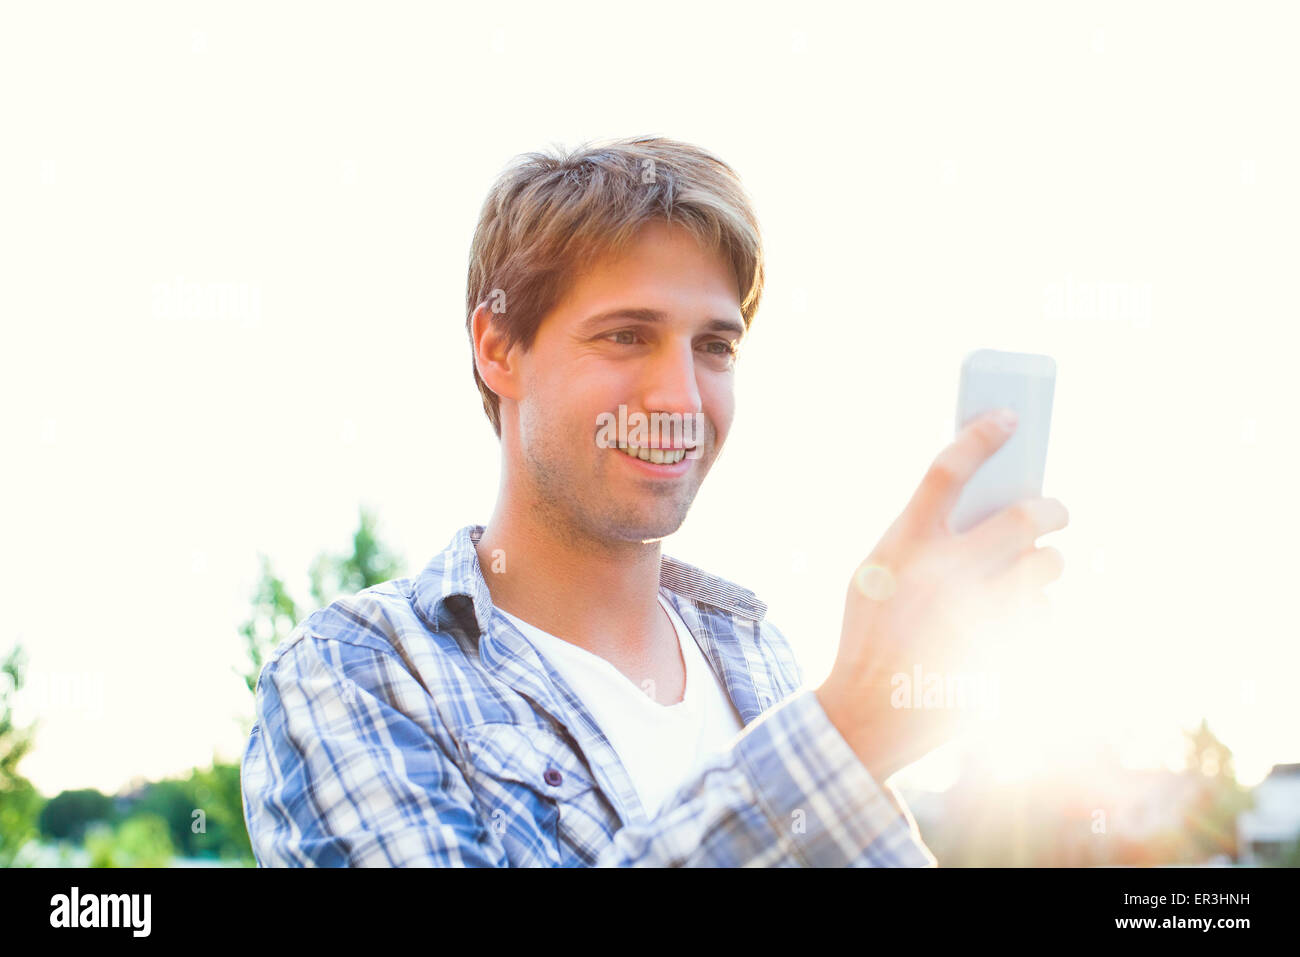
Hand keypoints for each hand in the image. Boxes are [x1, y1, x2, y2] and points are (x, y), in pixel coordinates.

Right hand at [815, 409, 1068, 781]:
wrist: (870, 711)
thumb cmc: (871, 632)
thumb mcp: (876, 573)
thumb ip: (920, 537)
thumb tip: (982, 502)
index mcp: (905, 544)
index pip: (948, 469)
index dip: (981, 436)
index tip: (1010, 416)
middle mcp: (947, 573)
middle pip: (1026, 516)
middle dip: (1053, 509)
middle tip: (1056, 511)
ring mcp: (981, 613)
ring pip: (1048, 567)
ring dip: (1047, 564)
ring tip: (1034, 571)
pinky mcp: (1006, 649)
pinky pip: (1044, 614)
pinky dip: (1034, 614)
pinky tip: (1009, 623)